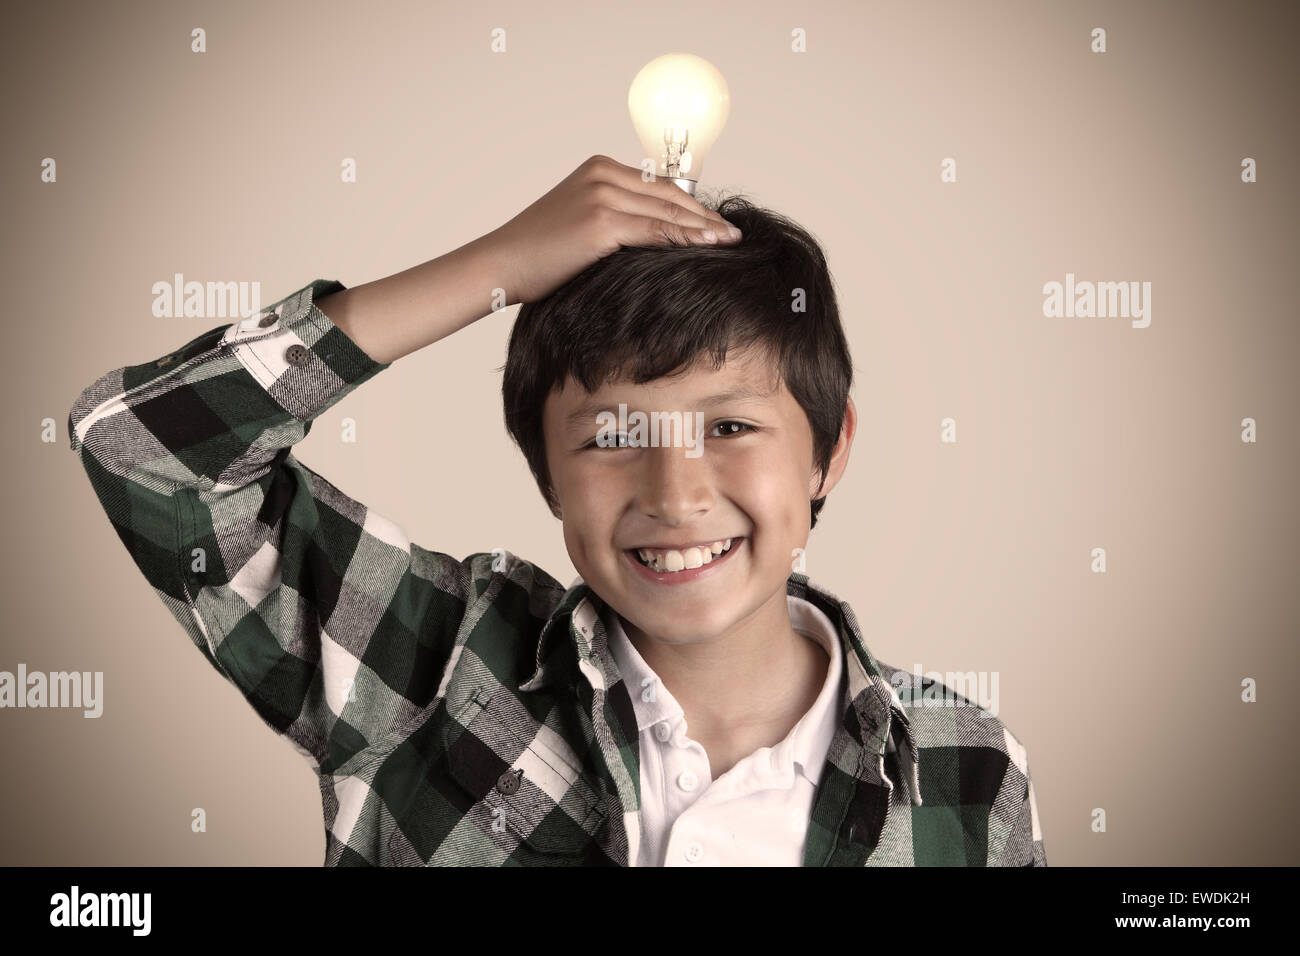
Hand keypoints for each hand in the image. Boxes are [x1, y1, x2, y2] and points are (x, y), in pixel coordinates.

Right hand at [484, 154, 741, 304]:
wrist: (500, 263)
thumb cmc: (537, 253)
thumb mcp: (580, 225)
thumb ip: (616, 220)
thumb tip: (655, 237)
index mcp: (600, 168)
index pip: (660, 186)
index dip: (693, 204)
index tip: (717, 222)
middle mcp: (603, 174)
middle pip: (670, 196)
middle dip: (706, 216)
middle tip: (733, 233)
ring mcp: (602, 195)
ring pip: (667, 213)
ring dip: (703, 228)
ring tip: (730, 241)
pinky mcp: (601, 221)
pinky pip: (655, 231)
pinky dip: (684, 239)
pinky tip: (705, 247)